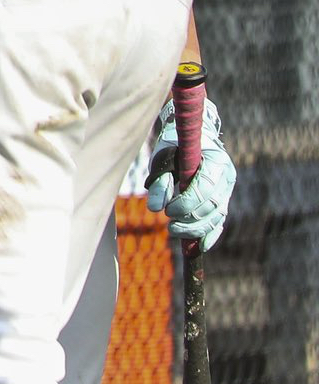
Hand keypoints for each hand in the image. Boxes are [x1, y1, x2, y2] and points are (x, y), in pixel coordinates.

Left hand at [146, 94, 235, 250]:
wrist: (191, 137)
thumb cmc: (174, 145)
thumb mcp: (163, 158)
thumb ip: (160, 182)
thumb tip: (154, 208)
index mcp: (217, 162)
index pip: (205, 189)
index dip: (186, 203)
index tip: (167, 211)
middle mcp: (227, 177)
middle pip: (212, 206)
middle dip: (190, 219)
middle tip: (170, 226)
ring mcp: (227, 190)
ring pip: (217, 216)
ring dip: (197, 229)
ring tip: (174, 231)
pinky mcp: (223, 200)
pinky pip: (219, 220)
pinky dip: (209, 233)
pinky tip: (198, 246)